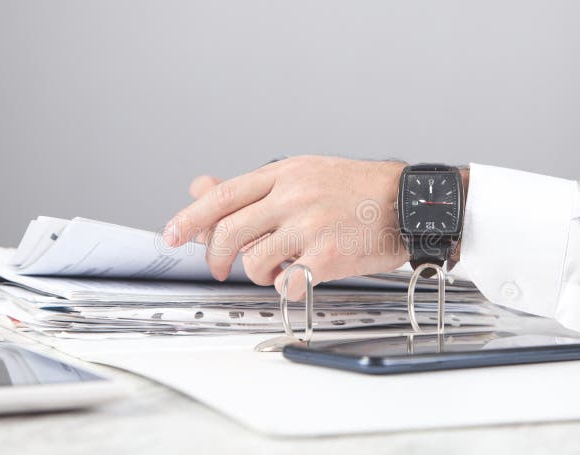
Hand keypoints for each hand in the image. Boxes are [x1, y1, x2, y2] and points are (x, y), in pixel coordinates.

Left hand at [164, 156, 409, 298]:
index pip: (223, 196)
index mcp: (284, 174)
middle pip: (229, 230)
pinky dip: (286, 287)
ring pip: (254, 260)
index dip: (190, 218)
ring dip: (257, 273)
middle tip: (217, 266)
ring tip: (277, 267)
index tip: (171, 235)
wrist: (409, 202)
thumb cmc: (357, 189)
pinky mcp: (329, 254)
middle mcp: (294, 196)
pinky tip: (300, 277)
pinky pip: (288, 282)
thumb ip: (252, 187)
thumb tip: (200, 187)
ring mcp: (311, 225)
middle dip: (214, 255)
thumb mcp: (302, 174)